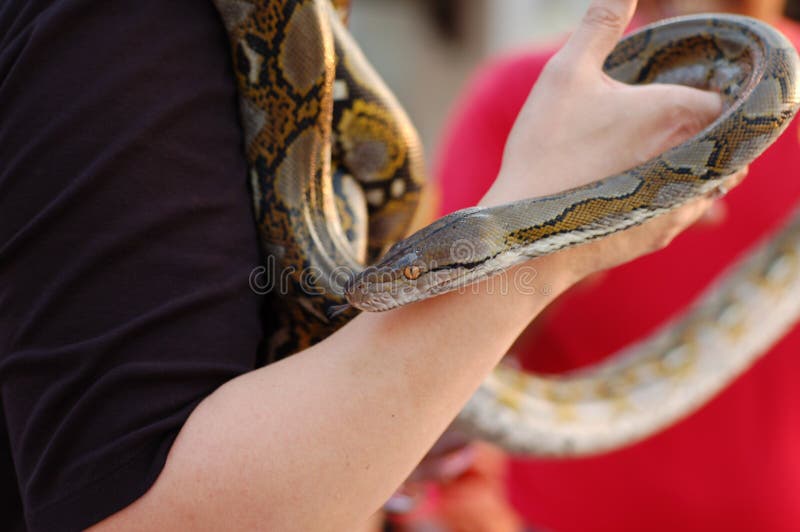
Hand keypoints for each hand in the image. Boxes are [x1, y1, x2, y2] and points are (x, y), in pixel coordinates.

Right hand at [482, 0, 746, 277]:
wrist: (527, 230)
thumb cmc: (548, 149)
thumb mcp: (565, 73)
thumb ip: (599, 25)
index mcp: (677, 114)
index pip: (722, 97)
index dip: (706, 91)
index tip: (682, 90)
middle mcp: (691, 159)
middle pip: (720, 137)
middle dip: (700, 127)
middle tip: (662, 119)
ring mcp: (679, 202)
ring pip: (711, 176)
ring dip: (693, 162)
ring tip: (655, 153)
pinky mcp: (661, 233)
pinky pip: (688, 209)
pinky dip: (675, 195)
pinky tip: (641, 186)